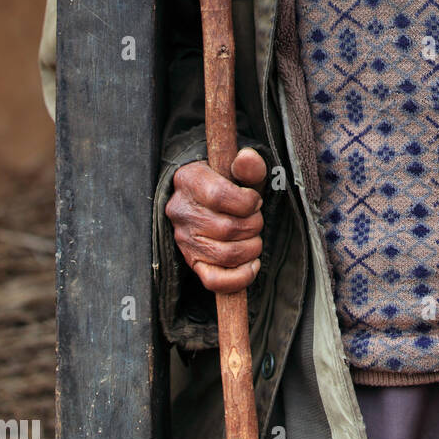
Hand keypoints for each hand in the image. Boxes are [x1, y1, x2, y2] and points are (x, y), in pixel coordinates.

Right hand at [166, 147, 266, 293]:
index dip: (246, 201)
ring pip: (225, 255)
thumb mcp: (236, 167)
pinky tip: (252, 264)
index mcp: (190, 181)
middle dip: (254, 225)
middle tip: (256, 219)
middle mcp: (181, 211)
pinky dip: (239, 277)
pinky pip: (214, 281)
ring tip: (254, 238)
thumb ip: (248, 164)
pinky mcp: (192, 262)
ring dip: (251, 249)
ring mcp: (184, 240)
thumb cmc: (225, 182)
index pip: (218, 195)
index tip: (255, 200)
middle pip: (227, 228)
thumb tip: (248, 158)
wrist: (201, 198)